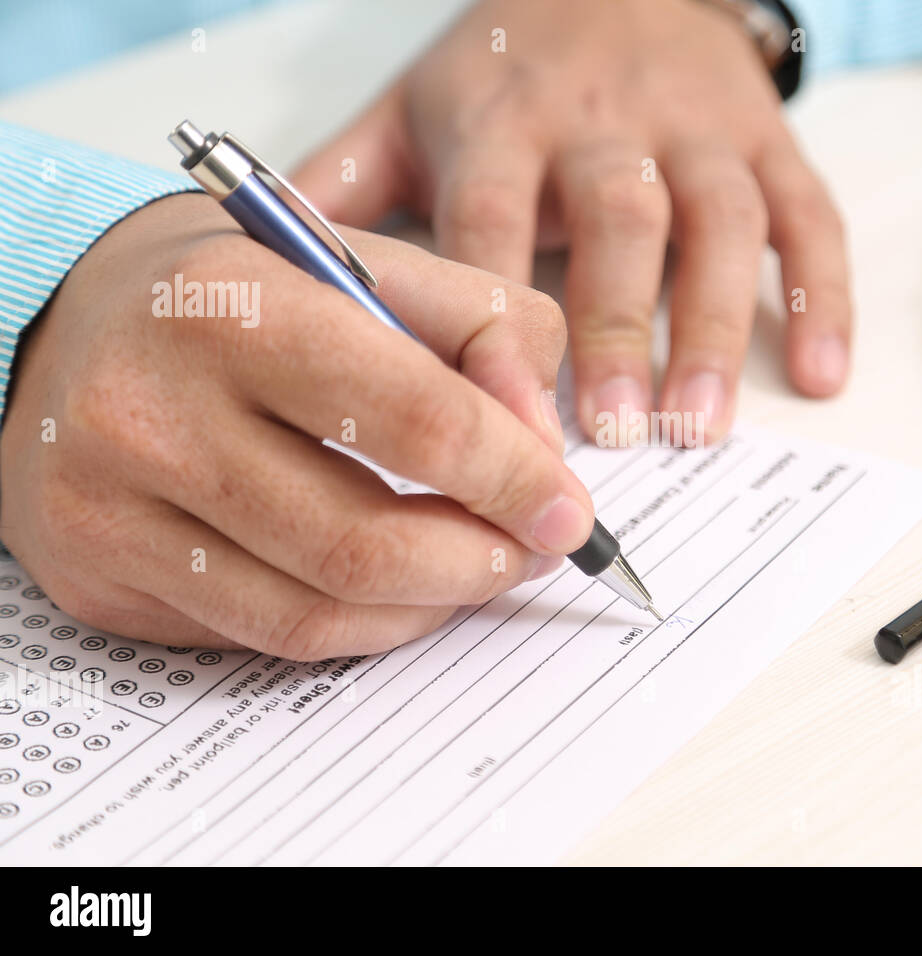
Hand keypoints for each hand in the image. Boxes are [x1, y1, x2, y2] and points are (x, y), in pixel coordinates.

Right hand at [0, 193, 593, 656]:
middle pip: (364, 543)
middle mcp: (151, 410)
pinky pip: (264, 635)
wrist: (72, 321)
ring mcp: (110, 506)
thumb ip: (487, 331)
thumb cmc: (243, 291)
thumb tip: (543, 450)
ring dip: (429, 606)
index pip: (416, 420)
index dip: (514, 480)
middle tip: (530, 548)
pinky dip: (359, 625)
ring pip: (316, 612)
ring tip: (473, 566)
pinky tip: (394, 588)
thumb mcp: (371, 264)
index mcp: (233, 306)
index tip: (568, 512)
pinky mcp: (100, 575)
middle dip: (480, 561)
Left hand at [294, 0, 850, 442]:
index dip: (500, 322)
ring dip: (718, 325)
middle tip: (620, 432)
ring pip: (720, 221)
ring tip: (705, 426)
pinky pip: (806, 212)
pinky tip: (822, 374)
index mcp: (502, 121)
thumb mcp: (411, 112)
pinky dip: (819, 293)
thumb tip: (253, 270)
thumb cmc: (508, 68)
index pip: (495, 223)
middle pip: (618, 220)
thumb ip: (343, 189)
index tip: (501, 418)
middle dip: (621, 326)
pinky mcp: (765, 137)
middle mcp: (603, 121)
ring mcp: (695, 128)